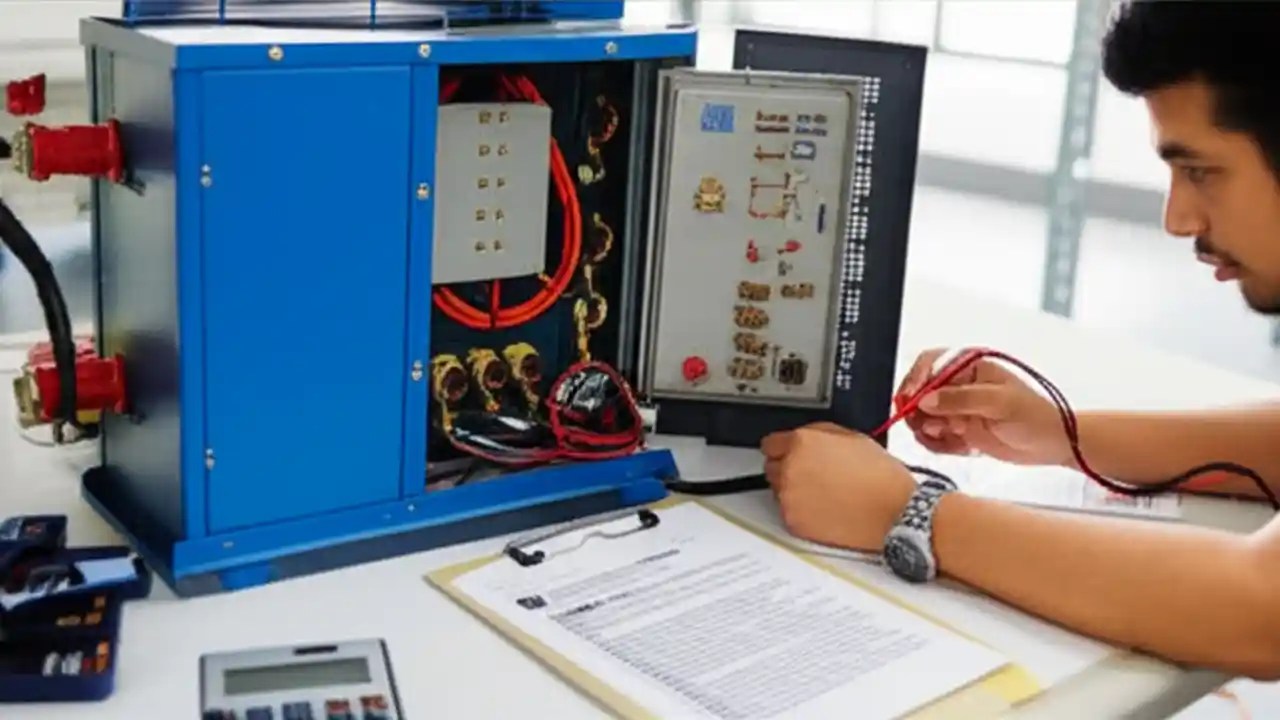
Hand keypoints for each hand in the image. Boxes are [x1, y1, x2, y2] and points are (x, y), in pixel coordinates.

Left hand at [761, 423, 915, 551]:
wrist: (893, 512)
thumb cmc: (879, 477)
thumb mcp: (851, 437)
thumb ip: (819, 434)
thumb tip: (805, 438)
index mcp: (803, 442)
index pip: (770, 443)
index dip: (782, 448)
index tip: (787, 453)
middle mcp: (790, 468)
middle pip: (771, 466)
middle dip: (787, 468)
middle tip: (812, 475)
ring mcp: (789, 497)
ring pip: (778, 490)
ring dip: (793, 490)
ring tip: (824, 493)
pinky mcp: (794, 521)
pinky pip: (788, 512)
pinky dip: (800, 511)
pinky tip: (824, 508)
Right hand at [896, 348, 1069, 465]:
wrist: (1053, 445)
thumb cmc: (1035, 416)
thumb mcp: (1000, 403)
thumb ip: (961, 399)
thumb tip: (926, 400)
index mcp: (970, 367)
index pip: (930, 364)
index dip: (916, 380)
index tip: (910, 400)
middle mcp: (959, 385)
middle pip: (921, 392)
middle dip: (918, 410)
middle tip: (921, 425)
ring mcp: (957, 409)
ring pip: (923, 417)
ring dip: (927, 429)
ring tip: (947, 436)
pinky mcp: (958, 431)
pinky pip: (934, 437)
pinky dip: (938, 444)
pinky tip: (958, 447)